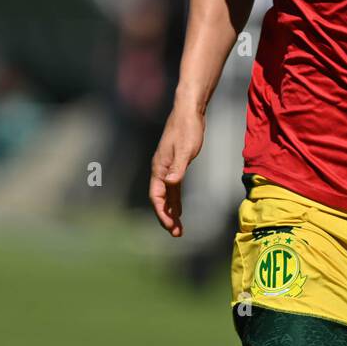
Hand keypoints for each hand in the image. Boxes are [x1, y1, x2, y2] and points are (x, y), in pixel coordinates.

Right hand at [148, 103, 205, 236]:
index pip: (157, 196)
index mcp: (160, 168)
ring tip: (178, 228)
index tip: (171, 227)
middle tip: (176, 233)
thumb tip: (171, 183)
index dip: (162, 213)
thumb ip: (178, 167)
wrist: (189, 111)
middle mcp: (160, 170)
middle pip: (160, 199)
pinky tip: (179, 210)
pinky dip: (175, 200)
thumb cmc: (187, 129)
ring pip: (166, 195)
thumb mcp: (186, 149)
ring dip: (171, 211)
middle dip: (166, 217)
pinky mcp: (175, 165)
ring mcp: (167, 168)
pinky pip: (173, 188)